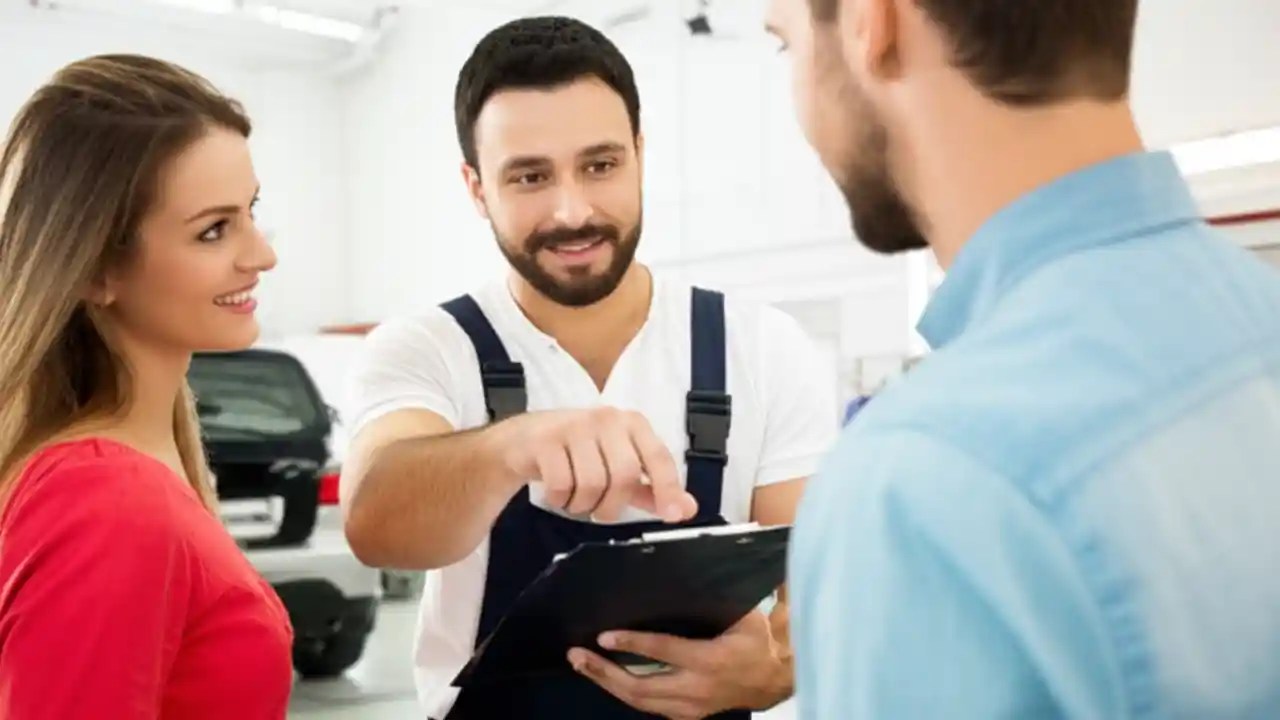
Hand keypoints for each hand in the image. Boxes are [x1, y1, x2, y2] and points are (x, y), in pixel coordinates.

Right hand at [494, 407, 697, 522]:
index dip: (668, 488)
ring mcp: (574, 426)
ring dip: (582, 505)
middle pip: (625, 476)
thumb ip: (652, 488)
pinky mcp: (545, 439)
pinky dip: (559, 499)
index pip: (658, 457)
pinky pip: (561, 484)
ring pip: (592, 483)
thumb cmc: (578, 453)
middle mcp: (606, 419)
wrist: (522, 441)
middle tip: (599, 510)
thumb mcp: (618, 467)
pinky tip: (556, 493)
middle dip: (612, 505)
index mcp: (632, 424)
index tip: (674, 515)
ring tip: (575, 499)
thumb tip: (688, 508)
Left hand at [567, 611, 791, 719]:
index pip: (665, 651)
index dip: (633, 643)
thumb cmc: (756, 641)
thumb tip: (686, 572)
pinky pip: (647, 707)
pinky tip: (604, 678)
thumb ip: (715, 600)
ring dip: (607, 682)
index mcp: (710, 659)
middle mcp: (696, 688)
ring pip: (640, 701)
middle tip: (577, 654)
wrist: (772, 681)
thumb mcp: (745, 616)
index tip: (604, 636)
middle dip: (605, 672)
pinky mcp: (685, 716)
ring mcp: (689, 708)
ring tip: (581, 664)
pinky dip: (623, 692)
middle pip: (641, 686)